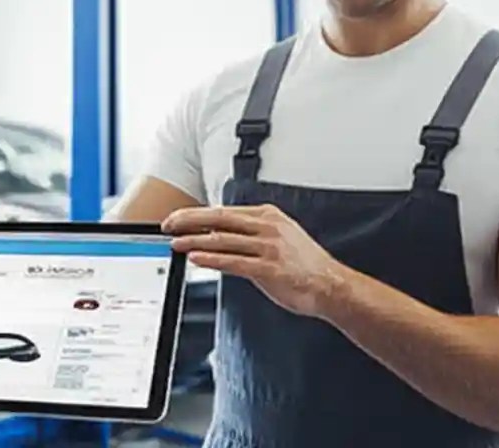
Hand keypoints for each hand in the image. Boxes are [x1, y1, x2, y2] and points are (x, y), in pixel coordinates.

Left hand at [162, 204, 345, 316]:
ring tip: (175, 243)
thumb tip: (218, 234)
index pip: (223, 212)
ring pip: (223, 240)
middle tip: (167, 225)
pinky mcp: (269, 268)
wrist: (331, 285)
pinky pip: (234, 262)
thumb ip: (251, 233)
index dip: (196, 214)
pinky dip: (212, 259)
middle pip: (219, 219)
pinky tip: (196, 258)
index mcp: (268, 216)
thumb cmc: (304, 265)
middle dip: (188, 221)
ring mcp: (269, 247)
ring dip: (194, 241)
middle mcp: (267, 227)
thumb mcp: (279, 237)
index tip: (177, 218)